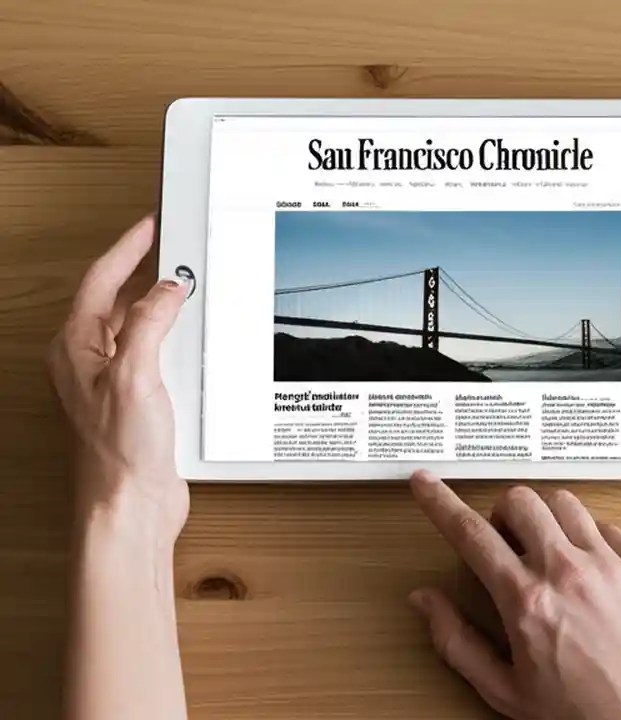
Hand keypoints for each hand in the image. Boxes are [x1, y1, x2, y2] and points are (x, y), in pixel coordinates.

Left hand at [47, 215, 190, 542]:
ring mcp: (108, 383)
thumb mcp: (137, 375)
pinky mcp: (133, 402)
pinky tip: (190, 338)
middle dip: (142, 272)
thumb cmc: (119, 452)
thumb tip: (168, 288)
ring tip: (183, 285)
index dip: (127, 249)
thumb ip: (151, 324)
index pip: (100, 281)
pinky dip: (170, 338)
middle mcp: (86, 363)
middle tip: (169, 247)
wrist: (130, 506)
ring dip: (157, 306)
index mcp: (75, 349)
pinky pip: (150, 354)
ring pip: (132, 327)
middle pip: (113, 301)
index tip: (150, 225)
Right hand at [408, 472, 620, 719]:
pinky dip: (589, 536)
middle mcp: (567, 572)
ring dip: (545, 517)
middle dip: (501, 512)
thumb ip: (456, 641)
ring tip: (547, 550)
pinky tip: (588, 567)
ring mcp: (609, 564)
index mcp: (526, 601)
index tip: (425, 484)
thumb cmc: (581, 714)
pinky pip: (607, 525)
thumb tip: (425, 600)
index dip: (440, 503)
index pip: (471, 534)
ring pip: (565, 503)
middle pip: (520, 500)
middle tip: (505, 540)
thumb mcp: (505, 690)